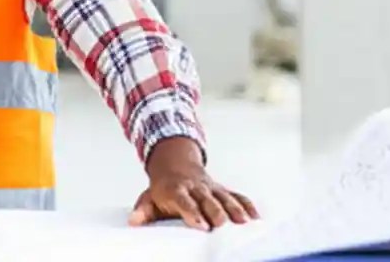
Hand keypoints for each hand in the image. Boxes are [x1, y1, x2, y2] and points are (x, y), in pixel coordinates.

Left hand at [129, 137, 258, 230]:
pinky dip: (247, 205)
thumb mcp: (149, 197)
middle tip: (222, 226)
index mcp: (176, 189)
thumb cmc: (163, 188)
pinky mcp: (223, 190)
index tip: (201, 225)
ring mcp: (211, 188)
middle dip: (216, 212)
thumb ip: (143, 210)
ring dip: (234, 209)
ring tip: (244, 223)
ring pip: (225, 197)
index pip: (184, 200)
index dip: (192, 212)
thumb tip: (134, 221)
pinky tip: (256, 218)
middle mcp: (196, 187)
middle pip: (208, 199)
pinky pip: (237, 196)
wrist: (176, 164)